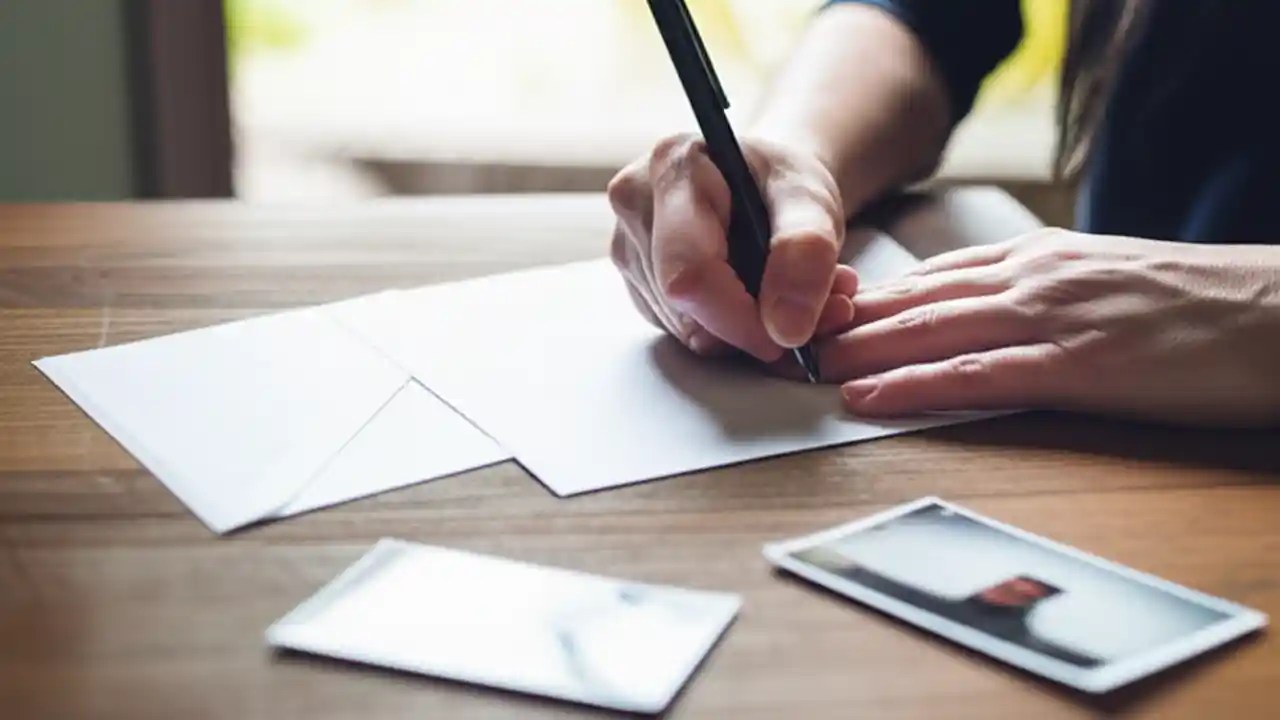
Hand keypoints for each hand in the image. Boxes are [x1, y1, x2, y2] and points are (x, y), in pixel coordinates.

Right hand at [608, 134, 858, 360]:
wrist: (760, 176)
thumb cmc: (778, 180)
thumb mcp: (811, 198)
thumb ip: (807, 251)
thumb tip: (786, 327)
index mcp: (672, 170)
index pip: (690, 274)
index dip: (741, 320)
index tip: (787, 334)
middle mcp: (634, 204)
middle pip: (684, 308)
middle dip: (751, 325)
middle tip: (812, 307)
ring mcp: (627, 245)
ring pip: (683, 328)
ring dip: (742, 330)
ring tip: (785, 294)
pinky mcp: (635, 279)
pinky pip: (680, 329)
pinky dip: (724, 329)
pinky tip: (750, 298)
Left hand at [819, 229, 1279, 425]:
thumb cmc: (1199, 304)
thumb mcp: (1105, 281)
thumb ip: (1041, 291)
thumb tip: (980, 313)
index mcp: (1041, 258)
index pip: (932, 275)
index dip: (868, 298)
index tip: (820, 314)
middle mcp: (1033, 278)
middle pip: (916, 299)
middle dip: (845, 323)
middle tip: (786, 344)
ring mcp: (1052, 319)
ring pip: (929, 331)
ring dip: (859, 352)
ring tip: (804, 371)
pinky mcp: (1078, 366)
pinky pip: (975, 375)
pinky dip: (912, 386)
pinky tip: (869, 398)